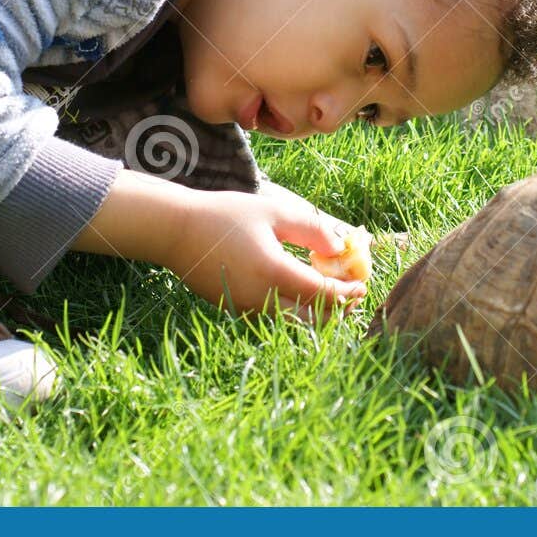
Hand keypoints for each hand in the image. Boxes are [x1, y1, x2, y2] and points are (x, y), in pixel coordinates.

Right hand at [167, 183, 369, 322]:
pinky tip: (298, 290)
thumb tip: (340, 248)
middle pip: (313, 320)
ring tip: (330, 294)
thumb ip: (312, 230)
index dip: (347, 292)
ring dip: (317, 313)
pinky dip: (294, 311)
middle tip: (351, 295)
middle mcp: (261, 300)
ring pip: (294, 324)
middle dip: (338, 311)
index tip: (362, 284)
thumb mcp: (274, 212)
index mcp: (274, 274)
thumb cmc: (225, 215)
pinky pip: (274, 318)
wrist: (174, 231)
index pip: (324, 294)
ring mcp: (246, 309)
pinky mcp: (235, 311)